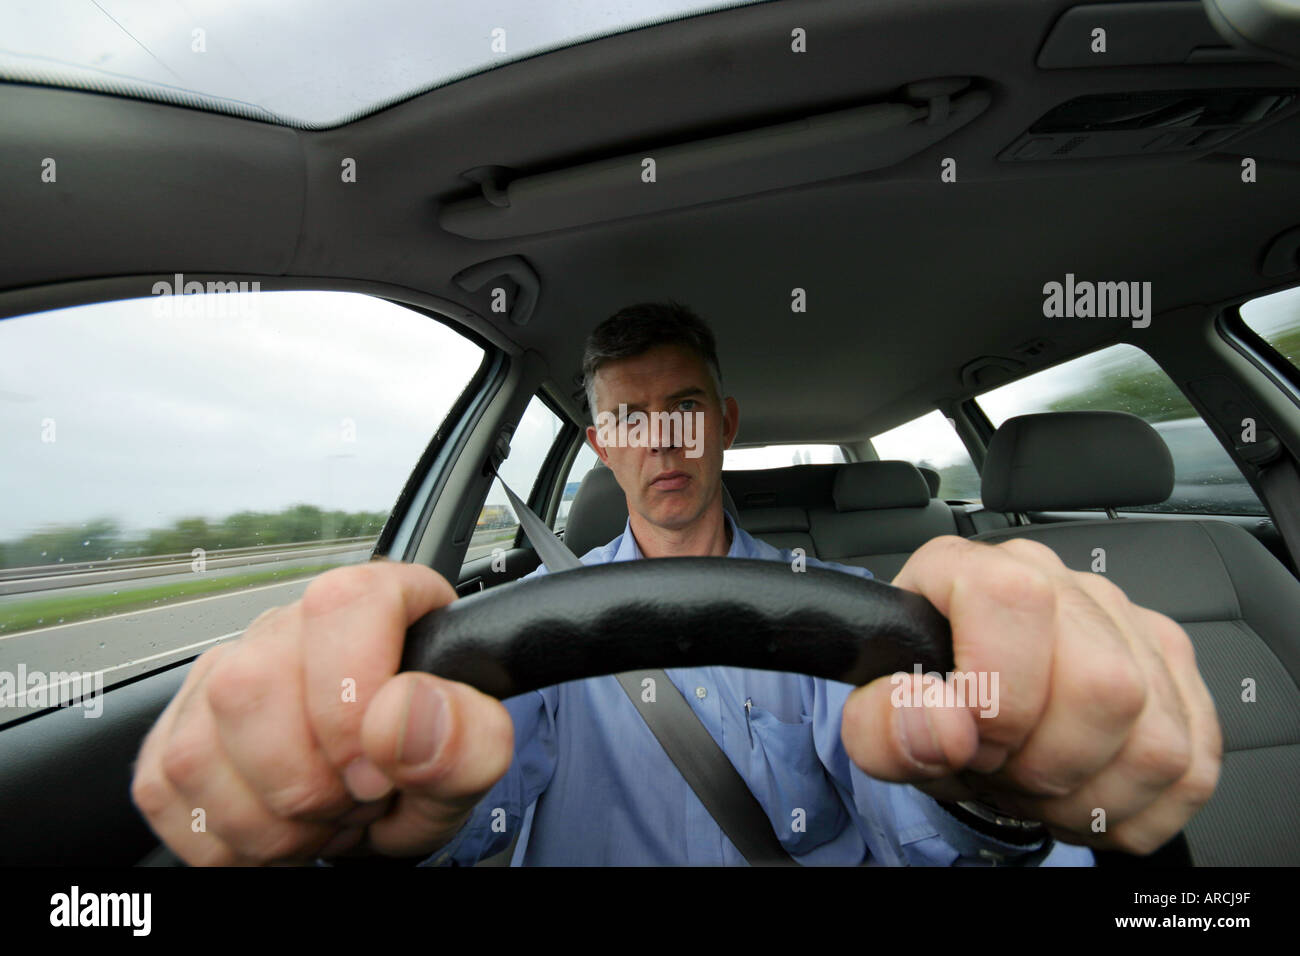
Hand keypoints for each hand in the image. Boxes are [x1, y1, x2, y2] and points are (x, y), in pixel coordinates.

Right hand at [131, 561, 514, 864]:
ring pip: (198, 752)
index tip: (376, 769)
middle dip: (308, 783)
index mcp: (373, 602)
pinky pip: (167, 793)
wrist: (382, 806)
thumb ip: (467, 736)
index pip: (341, 605)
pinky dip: (229, 843)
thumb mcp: (475, 761)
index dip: (352, 695)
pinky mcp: (173, 734)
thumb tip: (405, 712)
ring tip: (326, 815)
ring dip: (271, 823)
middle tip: (357, 800)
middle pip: (251, 685)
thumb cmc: (427, 765)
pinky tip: (281, 827)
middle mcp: (285, 628)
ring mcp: (218, 675)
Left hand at [840, 536, 1221, 854]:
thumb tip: (941, 724)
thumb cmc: (928, 701)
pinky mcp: (1177, 681)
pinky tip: (1076, 791)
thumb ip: (880, 724)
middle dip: (1046, 765)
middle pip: (1107, 686)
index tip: (968, 737)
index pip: (1014, 601)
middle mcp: (1068, 587)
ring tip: (1033, 784)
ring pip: (1158, 742)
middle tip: (1001, 770)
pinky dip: (1128, 812)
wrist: (964, 711)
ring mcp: (1134, 630)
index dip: (994, 692)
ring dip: (1086, 798)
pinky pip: (1192, 770)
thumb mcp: (875, 718)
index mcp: (982, 571)